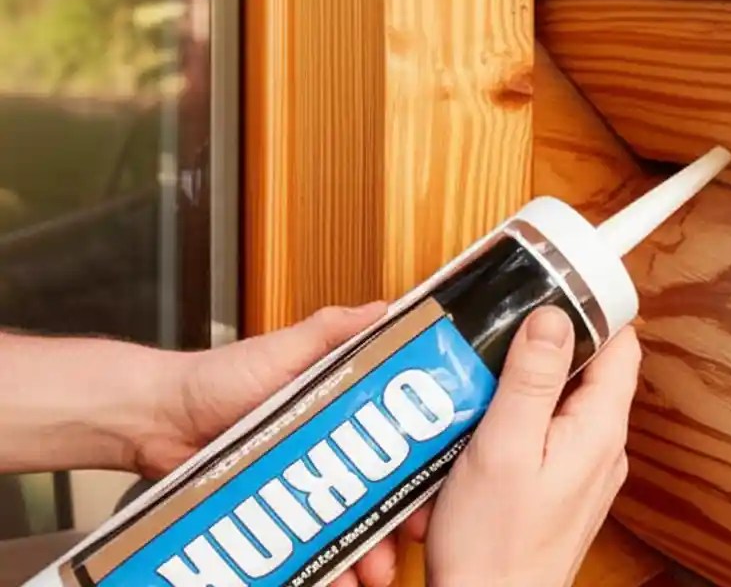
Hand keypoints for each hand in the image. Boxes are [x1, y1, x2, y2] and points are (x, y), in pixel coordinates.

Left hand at [137, 302, 401, 586]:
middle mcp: (330, 452)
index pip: (397, 441)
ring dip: (366, 553)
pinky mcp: (275, 518)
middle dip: (398, 522)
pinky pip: (308, 550)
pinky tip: (333, 580)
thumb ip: (331, 330)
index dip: (422, 466)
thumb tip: (382, 310)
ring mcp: (303, 488)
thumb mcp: (281, 349)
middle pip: (380, 493)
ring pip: (349, 528)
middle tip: (406, 542)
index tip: (436, 489)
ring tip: (370, 573)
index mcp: (343, 410)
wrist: (155, 421)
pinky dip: (324, 568)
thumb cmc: (215, 378)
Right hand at [392, 306, 642, 586]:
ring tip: (481, 374)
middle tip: (499, 327)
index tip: (554, 284)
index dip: (591, 309)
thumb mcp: (504, 446)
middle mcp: (604, 448)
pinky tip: (481, 424)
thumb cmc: (494, 544)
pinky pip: (549, 434)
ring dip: (525, 383)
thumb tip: (555, 316)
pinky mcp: (561, 489)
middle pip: (589, 369)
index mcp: (600, 429)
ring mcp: (585, 470)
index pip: (620, 345)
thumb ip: (531, 380)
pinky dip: (519, 418)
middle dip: (545, 344)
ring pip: (563, 401)